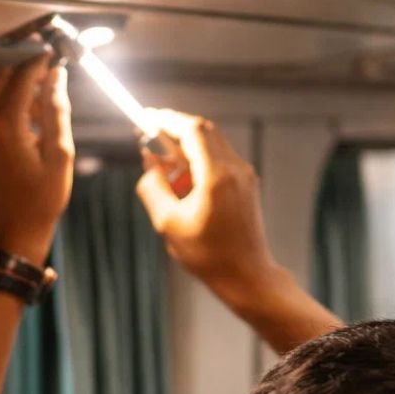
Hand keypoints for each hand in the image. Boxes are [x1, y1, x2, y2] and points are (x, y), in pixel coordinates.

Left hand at [0, 56, 74, 262]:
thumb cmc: (41, 202)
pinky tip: (22, 134)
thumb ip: (57, 111)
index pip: (21, 77)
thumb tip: (57, 77)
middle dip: (22, 76)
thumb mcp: (61, 156)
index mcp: (5, 127)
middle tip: (47, 88)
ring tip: (39, 119)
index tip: (54, 60)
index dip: (39, 64)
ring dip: (11, 94)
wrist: (10, 236)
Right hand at [135, 111, 277, 302]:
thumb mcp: (168, 224)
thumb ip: (153, 189)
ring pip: (211, 145)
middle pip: (204, 131)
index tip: (147, 117)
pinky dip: (199, 164)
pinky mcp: (248, 185)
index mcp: (216, 175)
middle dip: (175, 132)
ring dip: (186, 151)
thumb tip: (148, 164)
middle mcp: (235, 169)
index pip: (191, 129)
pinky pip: (220, 161)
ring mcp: (245, 175)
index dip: (167, 119)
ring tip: (165, 176)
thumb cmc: (208, 255)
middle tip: (150, 140)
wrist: (247, 275)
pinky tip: (183, 187)